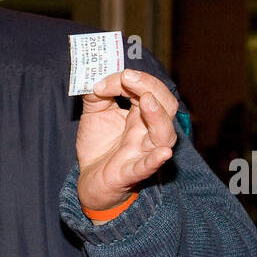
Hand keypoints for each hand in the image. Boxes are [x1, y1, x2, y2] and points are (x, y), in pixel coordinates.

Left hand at [76, 68, 178, 213]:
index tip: (101, 82)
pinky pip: (147, 167)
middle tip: (127, 77)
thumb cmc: (99, 145)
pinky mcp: (131, 173)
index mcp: (142, 113)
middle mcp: (149, 131)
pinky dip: (155, 160)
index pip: (147, 89)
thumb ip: (95, 94)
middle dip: (149, 86)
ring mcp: (143, 152)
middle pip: (166, 105)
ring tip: (147, 100)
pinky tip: (163, 153)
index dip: (130, 80)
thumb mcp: (94, 112)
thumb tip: (96, 81)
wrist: (90, 180)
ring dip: (158, 115)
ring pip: (164, 134)